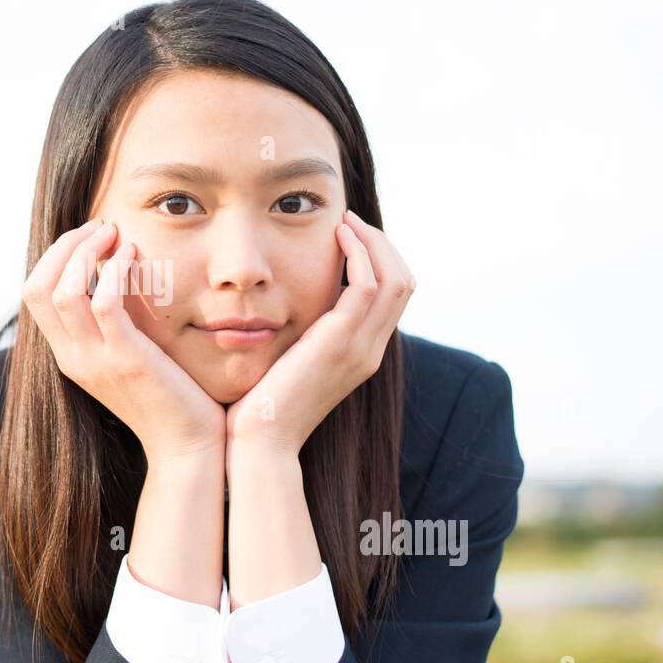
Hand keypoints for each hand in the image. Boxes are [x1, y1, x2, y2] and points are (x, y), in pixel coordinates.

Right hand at [21, 217, 226, 461]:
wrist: (187, 446)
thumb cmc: (169, 396)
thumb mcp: (128, 355)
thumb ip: (114, 323)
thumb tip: (113, 274)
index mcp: (69, 355)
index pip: (35, 293)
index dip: (58, 255)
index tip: (92, 236)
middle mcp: (73, 358)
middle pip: (38, 287)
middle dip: (66, 245)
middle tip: (102, 227)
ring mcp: (96, 360)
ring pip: (64, 290)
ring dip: (87, 251)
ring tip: (116, 235)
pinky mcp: (126, 360)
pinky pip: (103, 302)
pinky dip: (115, 269)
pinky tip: (135, 255)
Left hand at [225, 209, 415, 456]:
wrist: (259, 442)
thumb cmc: (261, 404)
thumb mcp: (291, 361)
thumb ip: (303, 334)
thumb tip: (290, 305)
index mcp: (363, 353)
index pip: (395, 295)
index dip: (380, 259)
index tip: (349, 235)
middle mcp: (371, 350)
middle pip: (403, 282)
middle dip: (381, 244)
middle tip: (350, 220)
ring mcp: (360, 348)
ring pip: (393, 278)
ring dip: (372, 241)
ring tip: (345, 221)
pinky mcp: (339, 343)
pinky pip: (366, 285)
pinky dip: (358, 253)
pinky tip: (336, 236)